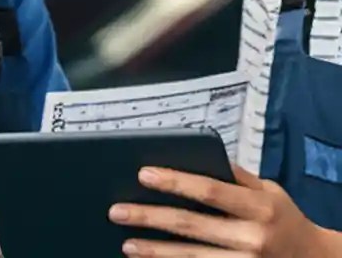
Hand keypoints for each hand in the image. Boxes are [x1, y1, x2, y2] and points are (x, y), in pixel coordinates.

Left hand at [107, 164, 327, 255]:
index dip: (176, 182)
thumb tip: (196, 153)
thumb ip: (235, 176)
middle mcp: (253, 237)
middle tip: (117, 211)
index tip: (144, 174)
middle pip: (192, 225)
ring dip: (155, 250)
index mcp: (260, 207)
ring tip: (127, 243)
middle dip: (150, 217)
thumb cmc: (283, 218)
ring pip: (191, 256)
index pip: (211, 191)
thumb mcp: (269, 192)